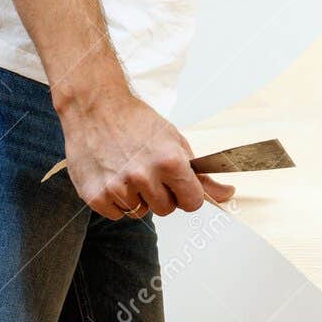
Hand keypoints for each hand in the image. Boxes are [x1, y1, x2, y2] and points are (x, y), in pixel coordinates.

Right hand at [54, 88, 235, 218]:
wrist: (95, 107)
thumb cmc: (135, 121)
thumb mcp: (174, 141)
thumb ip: (199, 174)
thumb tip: (226, 194)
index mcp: (169, 161)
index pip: (193, 202)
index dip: (187, 194)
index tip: (179, 186)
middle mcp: (144, 176)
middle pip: (166, 210)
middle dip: (161, 195)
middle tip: (148, 171)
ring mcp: (118, 188)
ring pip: (139, 212)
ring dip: (137, 197)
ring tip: (127, 169)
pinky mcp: (95, 196)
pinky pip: (116, 214)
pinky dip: (115, 200)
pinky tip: (111, 175)